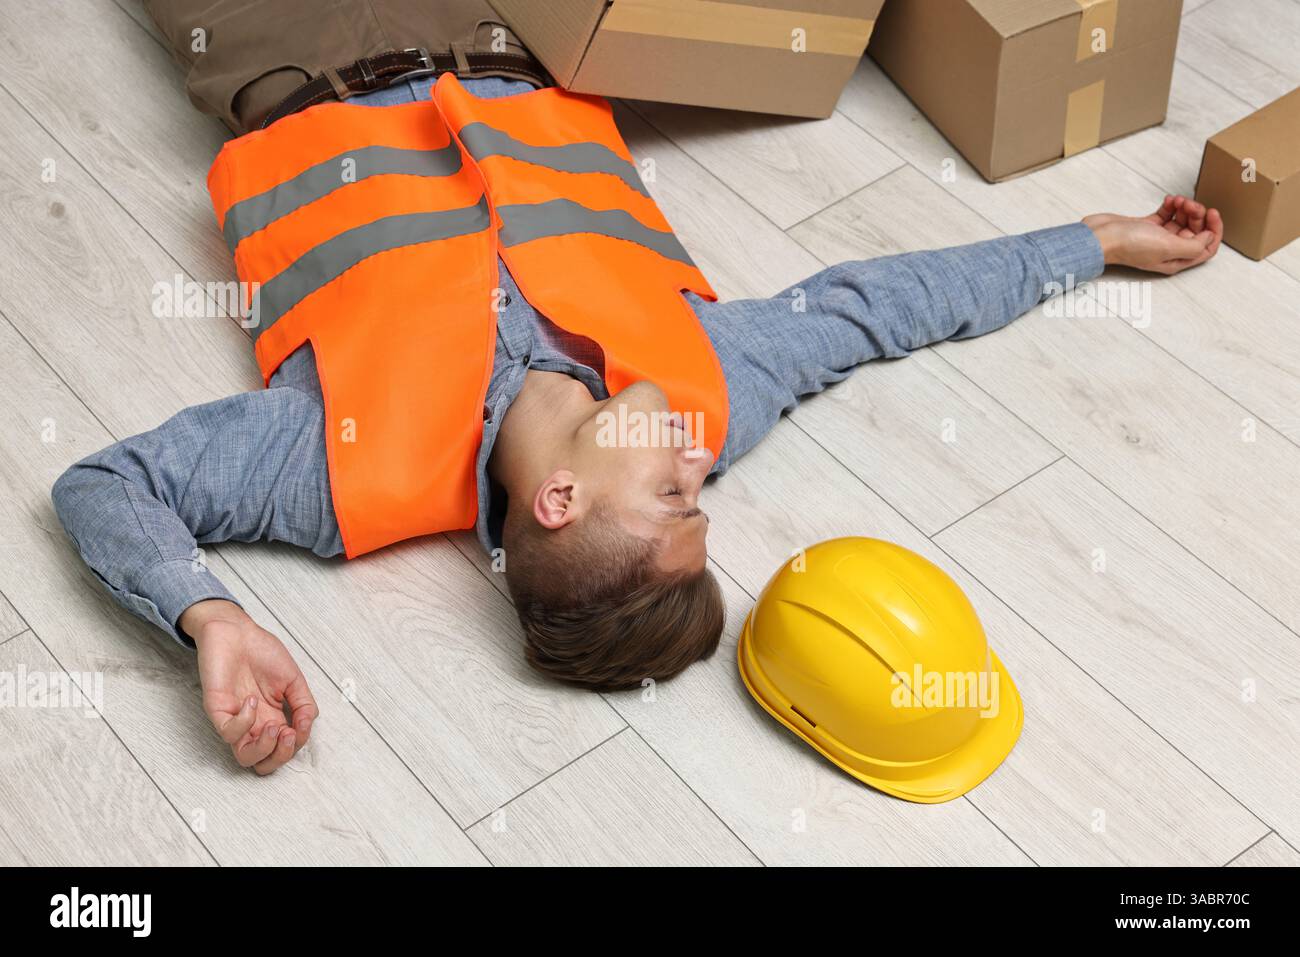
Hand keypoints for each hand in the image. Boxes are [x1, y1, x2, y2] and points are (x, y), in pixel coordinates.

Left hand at [180, 599, 317, 774]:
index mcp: (273, 717)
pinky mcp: (217, 710)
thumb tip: (307, 727)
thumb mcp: (294, 679)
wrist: (235, 630)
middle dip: (280, 756)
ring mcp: (235, 719)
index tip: (302, 725)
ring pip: (245, 757)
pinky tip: (252, 701)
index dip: (295, 746)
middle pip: (263, 763)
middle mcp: (254, 724)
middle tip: (288, 735)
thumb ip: (304, 704)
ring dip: (265, 747)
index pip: (282, 749)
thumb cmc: (261, 651)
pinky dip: (245, 722)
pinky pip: (229, 732)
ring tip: (275, 725)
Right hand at [1084, 194, 1222, 274]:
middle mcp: (1169, 250)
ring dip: (1184, 207)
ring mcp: (1158, 237)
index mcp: (1176, 260)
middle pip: (1195, 231)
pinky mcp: (1148, 226)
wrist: (1101, 237)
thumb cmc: (1129, 245)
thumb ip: (1193, 245)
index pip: (1206, 248)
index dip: (1213, 230)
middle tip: (1189, 204)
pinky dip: (1171, 205)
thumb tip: (1208, 237)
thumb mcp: (1168, 247)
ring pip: (1182, 220)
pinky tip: (1168, 200)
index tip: (1212, 213)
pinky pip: (1167, 214)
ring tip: (1177, 200)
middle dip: (1197, 215)